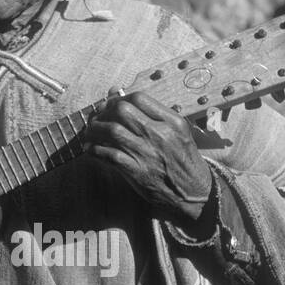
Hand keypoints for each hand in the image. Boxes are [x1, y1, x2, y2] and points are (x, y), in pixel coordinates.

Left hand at [83, 91, 212, 224]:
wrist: (194, 193)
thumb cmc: (183, 160)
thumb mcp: (177, 132)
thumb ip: (150, 112)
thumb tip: (114, 91)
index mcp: (172, 122)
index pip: (139, 98)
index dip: (118, 99)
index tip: (110, 106)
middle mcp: (160, 134)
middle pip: (122, 111)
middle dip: (104, 112)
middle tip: (97, 118)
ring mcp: (148, 153)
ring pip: (112, 131)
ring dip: (95, 130)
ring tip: (90, 132)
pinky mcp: (137, 172)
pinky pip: (109, 155)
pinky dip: (95, 150)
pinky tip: (91, 149)